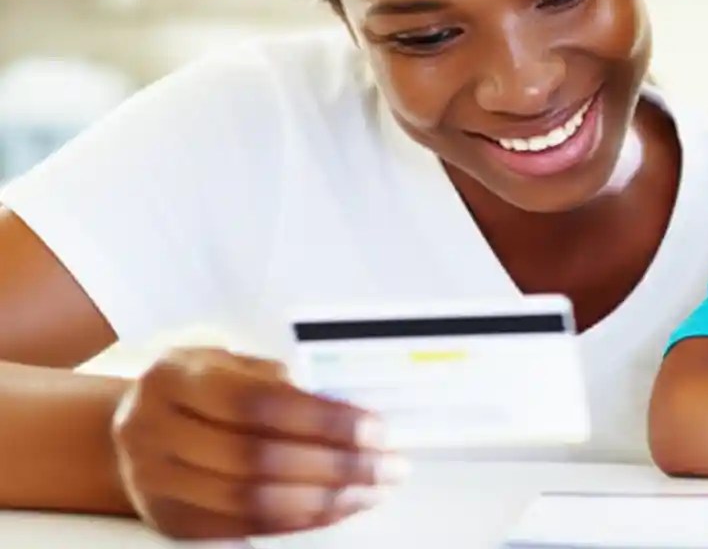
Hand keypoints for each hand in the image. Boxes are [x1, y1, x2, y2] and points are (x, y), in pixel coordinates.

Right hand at [111, 347, 407, 538]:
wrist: (134, 428)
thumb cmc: (198, 387)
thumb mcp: (228, 362)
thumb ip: (278, 381)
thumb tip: (348, 412)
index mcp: (174, 378)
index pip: (258, 402)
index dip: (323, 419)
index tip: (376, 429)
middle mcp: (153, 430)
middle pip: (259, 458)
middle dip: (338, 465)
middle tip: (390, 466)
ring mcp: (156, 483)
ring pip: (254, 502)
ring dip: (327, 500)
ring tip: (374, 490)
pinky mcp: (171, 522)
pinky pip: (247, 528)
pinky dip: (301, 521)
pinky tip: (339, 507)